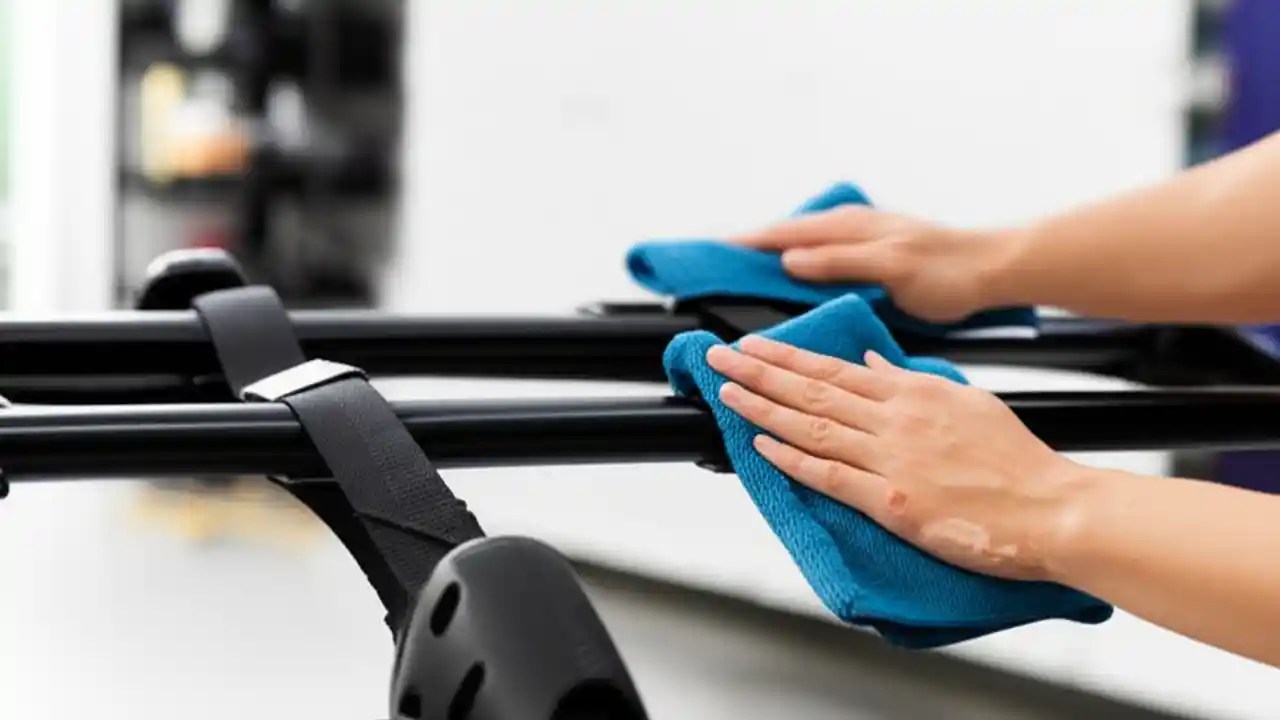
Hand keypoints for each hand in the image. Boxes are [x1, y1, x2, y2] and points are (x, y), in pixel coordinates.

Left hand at [706, 336, 1086, 581]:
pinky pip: (831, 477)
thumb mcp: (965, 400)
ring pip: (813, 428)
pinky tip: (761, 446)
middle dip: (760, 372)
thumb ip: (910, 379)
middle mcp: (896, 420)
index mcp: (913, 393)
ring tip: (726, 392)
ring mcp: (892, 461)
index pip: (835, 369)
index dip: (787, 356)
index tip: (752, 345)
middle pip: (813, 391)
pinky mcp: (893, 503)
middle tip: (718, 358)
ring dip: (764, 408)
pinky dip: (792, 460)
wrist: (1050, 507)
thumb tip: (869, 358)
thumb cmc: (1015, 458)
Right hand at [736, 207, 1010, 322]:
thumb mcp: (890, 267)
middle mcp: (848, 226)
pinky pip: (818, 251)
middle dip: (747, 244)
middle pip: (784, 233)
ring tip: (738, 266)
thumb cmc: (946, 268)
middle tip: (709, 259)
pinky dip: (795, 259)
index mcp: (848, 226)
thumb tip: (787, 261)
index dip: (744, 242)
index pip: (781, 232)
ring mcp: (858, 237)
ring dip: (769, 251)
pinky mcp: (868, 252)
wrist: (992, 268)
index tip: (708, 251)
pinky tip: (790, 274)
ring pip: (800, 241)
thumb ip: (838, 262)